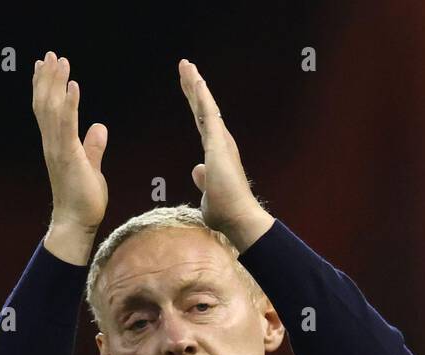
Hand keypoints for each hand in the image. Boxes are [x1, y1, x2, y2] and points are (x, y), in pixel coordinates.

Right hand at [33, 51, 107, 231]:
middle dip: (47, 78)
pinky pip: (67, 125)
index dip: (46, 87)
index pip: (48, 111)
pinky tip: (72, 87)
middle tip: (50, 55)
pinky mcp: (67, 156)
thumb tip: (99, 128)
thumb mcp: (92, 168)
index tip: (46, 66)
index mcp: (57, 145)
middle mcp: (53, 144)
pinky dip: (69, 104)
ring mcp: (58, 149)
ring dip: (55, 83)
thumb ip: (93, 147)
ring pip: (52, 110)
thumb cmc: (83, 201)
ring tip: (59, 61)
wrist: (77, 224)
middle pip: (45, 104)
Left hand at [178, 59, 271, 248]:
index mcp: (217, 153)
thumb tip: (196, 169)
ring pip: (205, 106)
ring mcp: (221, 141)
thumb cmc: (225, 212)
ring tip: (186, 65)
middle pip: (203, 109)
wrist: (239, 218)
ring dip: (195, 85)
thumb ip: (203, 180)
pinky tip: (196, 80)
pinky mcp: (218, 144)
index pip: (202, 123)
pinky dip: (202, 96)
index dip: (195, 104)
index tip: (188, 88)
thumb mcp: (207, 193)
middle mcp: (221, 142)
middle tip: (185, 67)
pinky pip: (209, 114)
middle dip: (193, 88)